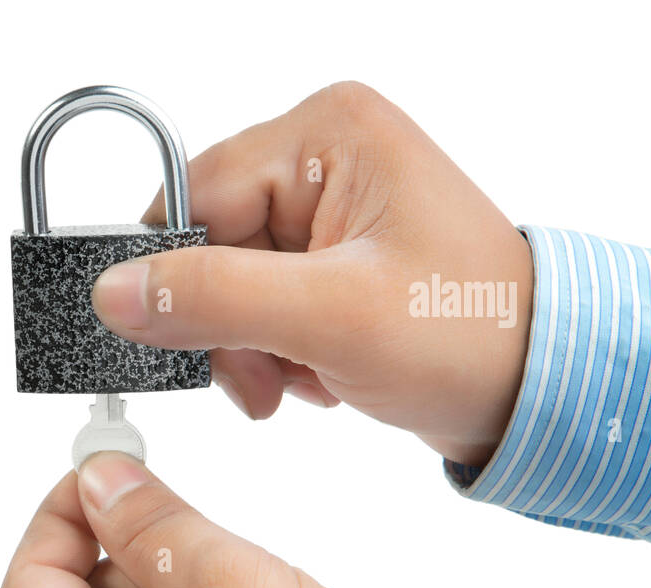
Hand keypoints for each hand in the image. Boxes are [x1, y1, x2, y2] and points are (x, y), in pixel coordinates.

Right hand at [91, 81, 533, 466]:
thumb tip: (113, 293)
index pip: (196, 197)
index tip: (185, 346)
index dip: (177, 277)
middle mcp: (322, 157)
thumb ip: (213, 298)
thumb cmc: (469, 336)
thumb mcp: (330, 317)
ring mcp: (326, 209)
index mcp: (328, 134)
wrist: (537, 391)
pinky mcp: (328, 257)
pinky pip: (254, 302)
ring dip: (247, 347)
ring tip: (296, 381)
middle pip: (207, 243)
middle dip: (223, 325)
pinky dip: (271, 350)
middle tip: (260, 380)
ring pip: (223, 282)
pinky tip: (315, 372)